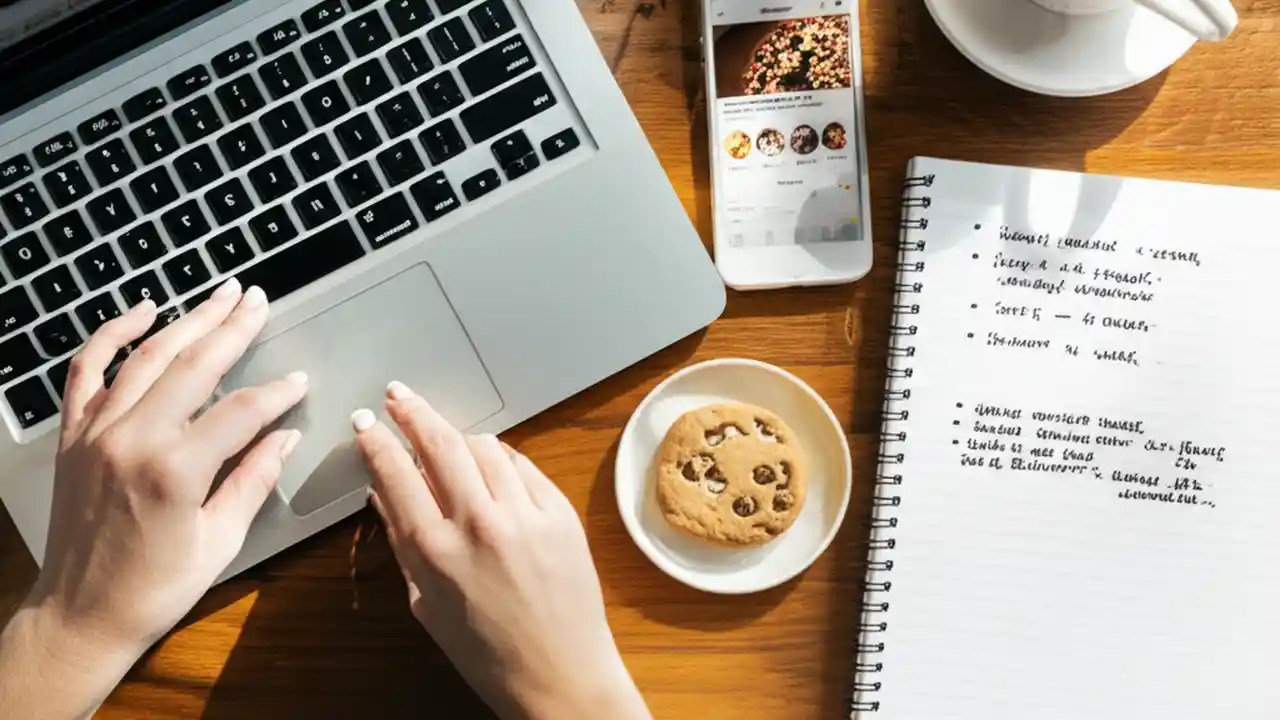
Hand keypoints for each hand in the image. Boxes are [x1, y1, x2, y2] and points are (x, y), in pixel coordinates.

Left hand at [0, 279, 307, 718]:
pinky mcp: (73, 436)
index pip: (240, 411)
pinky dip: (111, 335)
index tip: (299, 380)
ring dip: (186, 321)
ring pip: (146, 357)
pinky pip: (87, 370)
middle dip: (232, 329)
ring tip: (219, 296)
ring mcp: (96, 432)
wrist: (80, 615)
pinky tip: (141, 312)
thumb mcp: (220, 539)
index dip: (276, 393)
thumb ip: (253, 479)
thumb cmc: (155, 588)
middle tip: (259, 300)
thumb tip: (285, 435)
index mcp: (175, 470)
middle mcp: (132, 439)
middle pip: (193, 366)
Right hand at [353, 382, 649, 719]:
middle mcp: (479, 524)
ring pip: (485, 446)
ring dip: (459, 435)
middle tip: (398, 395)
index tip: (367, 422)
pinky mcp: (560, 513)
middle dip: (414, 411)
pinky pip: (523, 465)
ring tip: (443, 434)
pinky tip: (489, 461)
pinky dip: (501, 458)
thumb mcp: (426, 602)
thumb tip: (383, 490)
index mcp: (435, 551)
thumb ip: (403, 542)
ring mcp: (525, 515)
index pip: (396, 473)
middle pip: (440, 442)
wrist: (559, 675)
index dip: (377, 440)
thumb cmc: (486, 652)